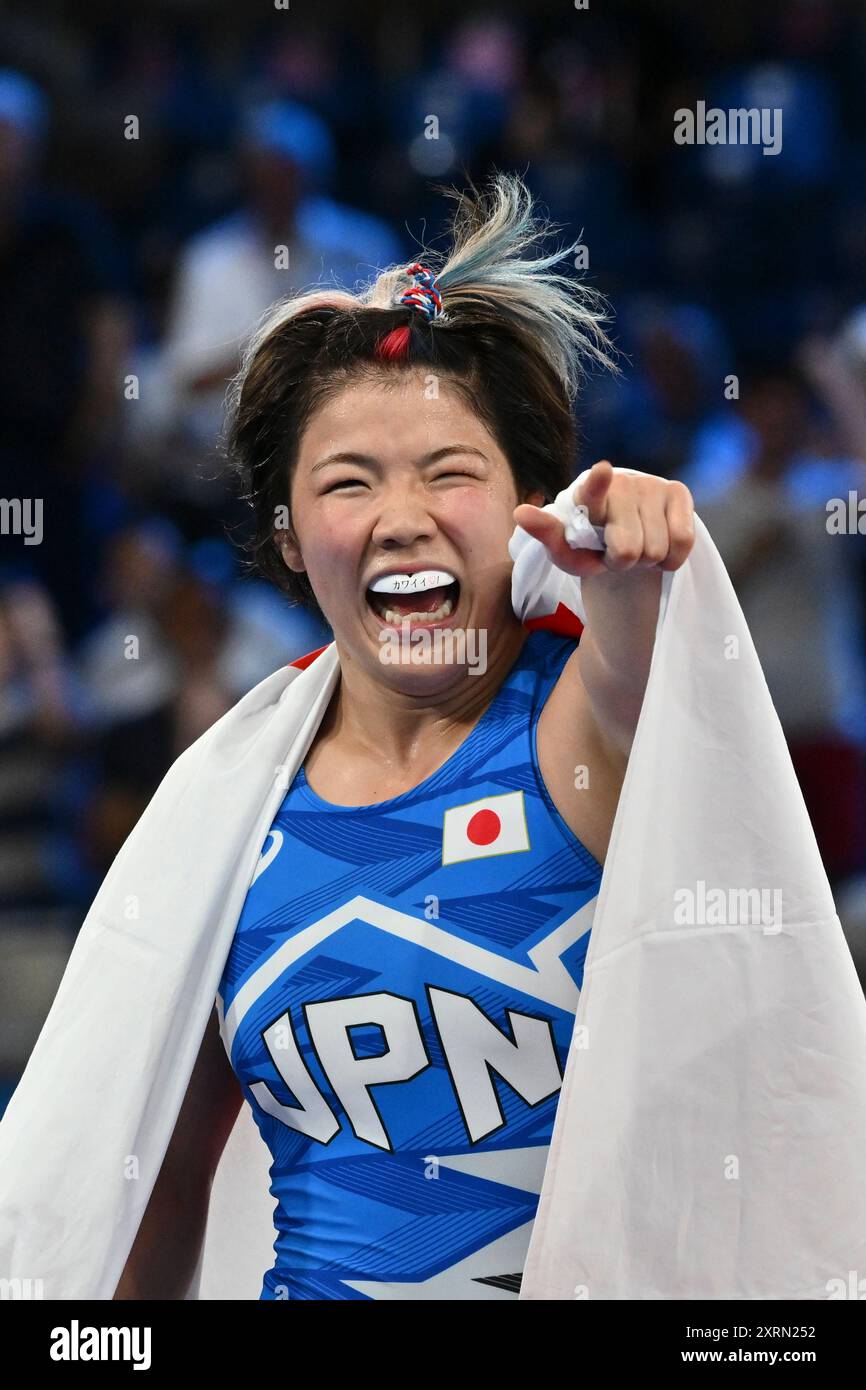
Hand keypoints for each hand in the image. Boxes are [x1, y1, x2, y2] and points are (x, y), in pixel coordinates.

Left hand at [512, 460, 695, 577]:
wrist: (624, 544)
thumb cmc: (589, 546)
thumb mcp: (566, 550)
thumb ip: (546, 533)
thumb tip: (520, 512)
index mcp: (585, 494)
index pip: (592, 491)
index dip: (597, 484)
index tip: (602, 472)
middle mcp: (620, 483)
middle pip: (628, 550)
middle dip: (622, 561)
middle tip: (615, 551)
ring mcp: (651, 484)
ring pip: (656, 549)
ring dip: (647, 560)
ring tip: (636, 546)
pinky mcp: (677, 491)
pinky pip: (681, 541)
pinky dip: (671, 558)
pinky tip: (659, 546)